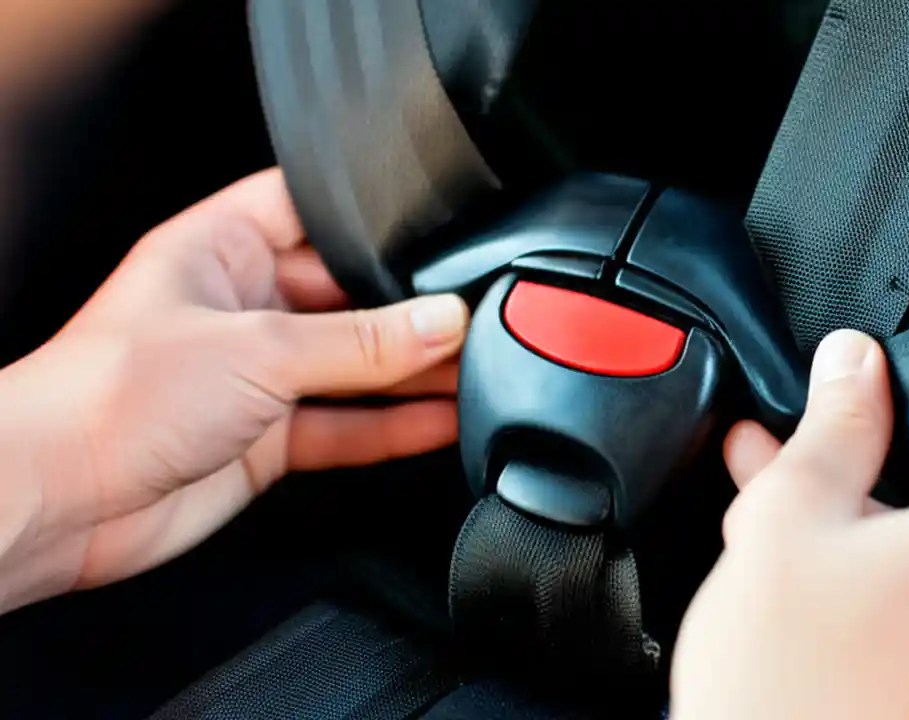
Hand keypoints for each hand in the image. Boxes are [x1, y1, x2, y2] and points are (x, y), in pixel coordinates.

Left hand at [0, 169, 466, 611]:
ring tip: (479, 368)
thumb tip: (441, 322)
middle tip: (474, 316)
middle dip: (408, 309)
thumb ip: (361, 342)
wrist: (57, 499)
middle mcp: (244, 306)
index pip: (313, 209)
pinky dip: (395, 427)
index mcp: (221, 248)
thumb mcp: (258, 348)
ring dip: (412, 373)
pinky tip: (442, 420)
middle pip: (348, 295)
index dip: (373, 216)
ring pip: (355, 366)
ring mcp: (258, 375)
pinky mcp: (269, 438)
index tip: (440, 226)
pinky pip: (348, 425)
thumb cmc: (107, 397)